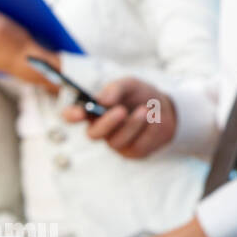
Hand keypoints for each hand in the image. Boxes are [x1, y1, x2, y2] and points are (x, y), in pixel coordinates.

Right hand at [62, 76, 177, 158]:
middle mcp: (100, 129)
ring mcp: (116, 142)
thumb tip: (103, 101)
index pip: (71, 116)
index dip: (71, 116)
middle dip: (107, 123)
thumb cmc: (140, 96)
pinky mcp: (133, 151)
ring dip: (134, 124)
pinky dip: (150, 129)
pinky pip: (139, 144)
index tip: (80, 113)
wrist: (165, 109)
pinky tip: (155, 118)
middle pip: (93, 134)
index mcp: (92, 111)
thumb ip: (116, 88)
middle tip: (122, 111)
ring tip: (146, 110)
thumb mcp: (130, 85)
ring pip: (118, 140)